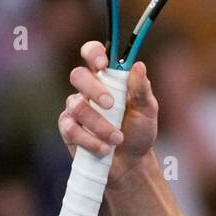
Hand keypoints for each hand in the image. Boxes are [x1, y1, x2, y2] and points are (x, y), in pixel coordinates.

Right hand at [58, 41, 158, 185]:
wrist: (131, 163)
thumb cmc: (139, 131)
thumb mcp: (147, 110)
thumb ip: (142, 89)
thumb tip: (139, 65)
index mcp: (108, 79)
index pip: (93, 54)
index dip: (93, 53)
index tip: (103, 64)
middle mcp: (88, 90)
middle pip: (78, 75)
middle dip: (94, 89)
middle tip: (112, 105)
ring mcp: (75, 109)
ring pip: (77, 106)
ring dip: (100, 124)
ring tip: (118, 138)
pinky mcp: (68, 129)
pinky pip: (71, 129)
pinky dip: (90, 140)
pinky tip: (104, 149)